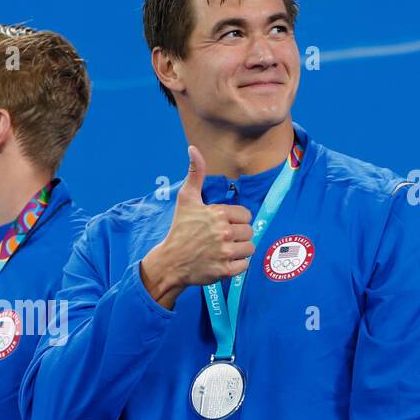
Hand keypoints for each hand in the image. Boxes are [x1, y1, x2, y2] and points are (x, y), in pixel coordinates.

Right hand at [140, 145, 254, 308]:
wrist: (170, 262)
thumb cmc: (180, 229)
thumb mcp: (186, 199)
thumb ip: (196, 174)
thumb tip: (193, 148)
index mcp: (219, 214)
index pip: (246, 216)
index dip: (235, 220)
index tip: (221, 226)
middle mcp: (224, 232)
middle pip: (249, 232)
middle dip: (238, 236)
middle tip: (221, 240)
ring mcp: (225, 252)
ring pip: (249, 248)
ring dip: (239, 250)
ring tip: (224, 251)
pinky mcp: (225, 270)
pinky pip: (245, 265)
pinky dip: (236, 265)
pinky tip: (223, 262)